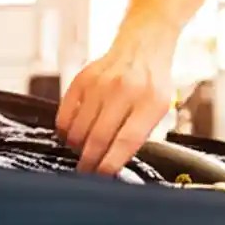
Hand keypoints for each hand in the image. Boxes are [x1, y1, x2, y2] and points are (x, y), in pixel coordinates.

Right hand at [56, 44, 173, 175]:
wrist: (142, 47)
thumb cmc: (151, 84)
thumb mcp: (159, 109)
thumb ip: (140, 135)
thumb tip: (114, 164)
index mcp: (150, 102)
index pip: (126, 141)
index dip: (110, 164)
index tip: (102, 177)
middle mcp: (124, 91)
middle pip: (99, 138)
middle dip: (90, 163)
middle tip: (86, 172)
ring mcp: (101, 84)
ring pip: (79, 130)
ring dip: (77, 148)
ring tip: (82, 152)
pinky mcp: (82, 79)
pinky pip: (65, 114)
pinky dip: (66, 131)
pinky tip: (73, 134)